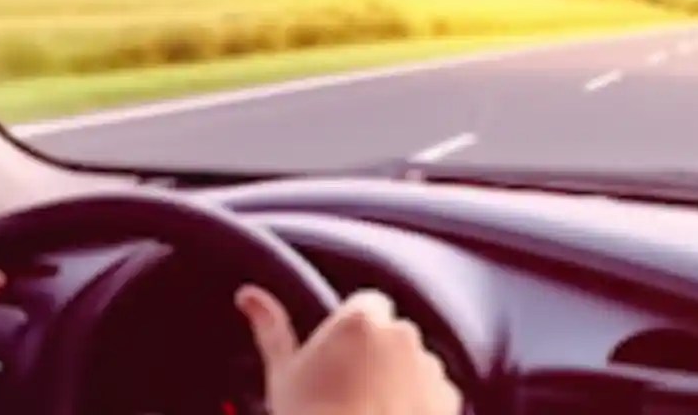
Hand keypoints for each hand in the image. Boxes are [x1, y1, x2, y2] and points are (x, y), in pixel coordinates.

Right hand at [236, 285, 461, 414]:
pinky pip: (435, 393)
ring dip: (400, 379)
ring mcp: (429, 367)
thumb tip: (248, 295)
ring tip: (372, 413)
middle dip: (378, 353)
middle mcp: (402, 335)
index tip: (340, 353)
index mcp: (362, 320)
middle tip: (350, 388)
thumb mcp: (282, 373)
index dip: (354, 327)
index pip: (367, 304)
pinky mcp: (449, 399)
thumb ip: (271, 327)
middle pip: (392, 333)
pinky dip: (420, 405)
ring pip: (414, 364)